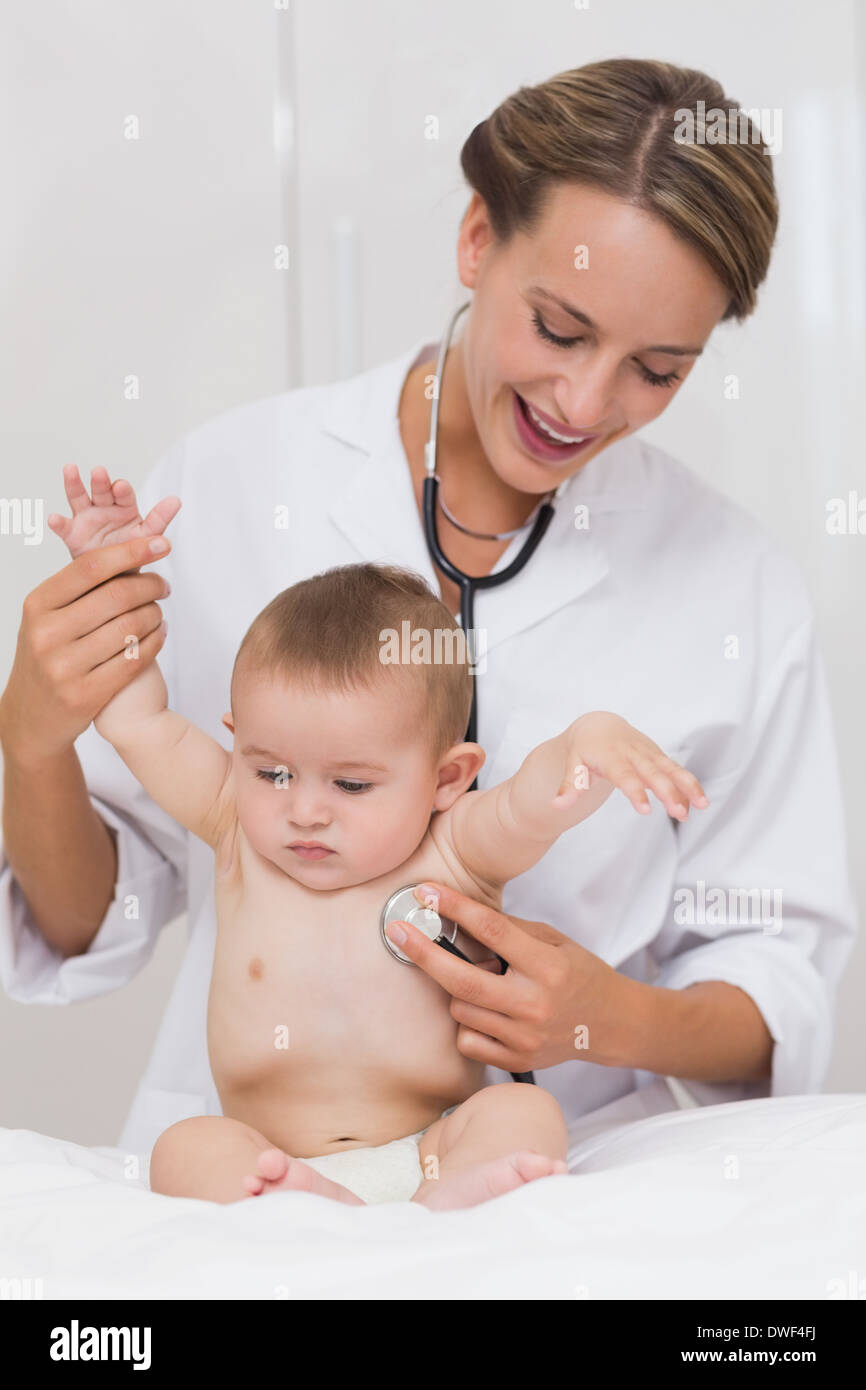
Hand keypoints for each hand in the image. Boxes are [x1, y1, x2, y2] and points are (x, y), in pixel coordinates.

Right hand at [0, 534, 173, 764]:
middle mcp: (47, 634)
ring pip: (131, 627)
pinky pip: (135, 659)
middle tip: (164, 586)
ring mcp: (64, 667)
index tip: (161, 544)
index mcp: (37, 605)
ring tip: (159, 612)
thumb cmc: (48, 656)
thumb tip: (132, 551)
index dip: (131, 552)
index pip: (91, 567)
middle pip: (116, 596)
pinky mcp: (85, 695)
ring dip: (156, 615)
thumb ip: (82, 589)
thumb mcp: (49, 617)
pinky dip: (156, 642)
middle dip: (151, 586)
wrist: (32, 716)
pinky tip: (159, 634)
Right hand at [47, 464, 180, 558]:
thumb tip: (176, 500)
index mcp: (125, 507)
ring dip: (74, 484)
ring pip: (79, 498)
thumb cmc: (134, 550)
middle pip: (101, 491)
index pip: (124, 495)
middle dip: (100, 482)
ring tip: (70, 469)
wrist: (117, 574)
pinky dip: (58, 523)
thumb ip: (159, 519)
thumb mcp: (149, 536)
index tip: (121, 487)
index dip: (122, 490)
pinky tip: (53, 519)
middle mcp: (104, 508)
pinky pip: (64, 527)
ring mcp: (87, 518)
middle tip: (100, 472)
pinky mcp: (72, 533)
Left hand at [386, 881, 636, 1072]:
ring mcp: (524, 1037)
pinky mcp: (516, 1060)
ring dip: (458, 991)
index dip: (455, 908)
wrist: (611, 1024)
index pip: (492, 931)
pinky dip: (467, 1023)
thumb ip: (511, 932)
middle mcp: (534, 1004)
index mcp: (547, 966)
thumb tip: (461, 914)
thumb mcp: (554, 941)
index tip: (426, 892)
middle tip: (398, 930)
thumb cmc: (580, 974)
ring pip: (460, 1009)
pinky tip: (488, 1013)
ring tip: (486, 983)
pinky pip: (467, 1040)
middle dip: (423, 954)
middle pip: (463, 980)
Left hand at [552, 710, 708, 821]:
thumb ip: (570, 785)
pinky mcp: (659, 756)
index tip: (646, 809)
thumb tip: (557, 806)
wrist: (600, 726)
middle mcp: (634, 752)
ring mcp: (649, 753)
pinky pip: (677, 770)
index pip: (625, 775)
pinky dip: (689, 785)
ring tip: (702, 806)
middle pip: (654, 773)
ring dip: (688, 786)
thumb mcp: (574, 763)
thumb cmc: (585, 747)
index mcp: (611, 755)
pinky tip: (699, 803)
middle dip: (669, 793)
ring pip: (672, 769)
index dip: (636, 791)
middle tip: (680, 813)